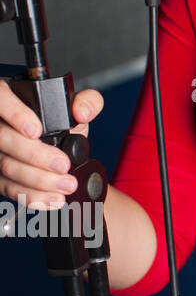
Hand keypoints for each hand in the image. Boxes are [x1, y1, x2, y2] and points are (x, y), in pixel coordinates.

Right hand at [0, 81, 102, 210]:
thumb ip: (87, 102)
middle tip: (63, 165)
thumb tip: (82, 112)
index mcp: (12, 96)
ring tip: (66, 185)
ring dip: (38, 180)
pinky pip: (9, 188)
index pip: (1, 98)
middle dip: (37, 156)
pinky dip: (32, 196)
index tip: (36, 130)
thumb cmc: (62, 123)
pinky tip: (52, 198)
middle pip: (6, 139)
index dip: (15, 114)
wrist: (61, 149)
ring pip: (6, 166)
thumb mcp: (77, 108)